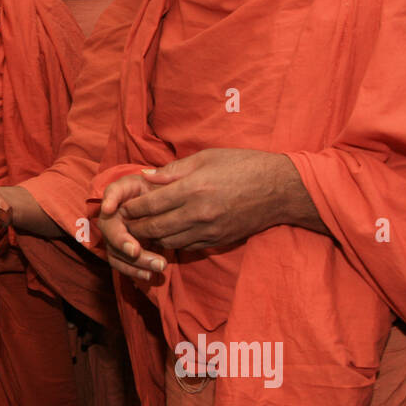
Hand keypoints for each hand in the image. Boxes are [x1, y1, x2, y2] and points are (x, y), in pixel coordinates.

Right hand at [98, 173, 168, 281]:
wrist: (168, 209)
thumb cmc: (166, 192)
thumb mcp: (168, 181)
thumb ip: (163, 176)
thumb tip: (149, 175)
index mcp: (125, 192)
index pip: (113, 191)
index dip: (109, 199)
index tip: (108, 208)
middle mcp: (114, 213)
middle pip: (110, 228)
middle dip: (121, 240)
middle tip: (136, 250)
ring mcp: (116, 234)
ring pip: (115, 250)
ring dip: (133, 261)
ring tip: (159, 265)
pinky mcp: (123, 250)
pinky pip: (122, 263)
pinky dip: (134, 271)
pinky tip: (150, 275)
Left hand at [107, 148, 321, 253]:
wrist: (281, 189)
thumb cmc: (244, 165)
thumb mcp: (207, 158)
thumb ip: (173, 171)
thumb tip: (146, 177)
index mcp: (193, 189)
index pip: (151, 204)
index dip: (133, 208)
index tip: (123, 208)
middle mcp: (199, 213)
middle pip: (155, 228)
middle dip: (136, 228)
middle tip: (124, 225)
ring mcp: (210, 230)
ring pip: (169, 241)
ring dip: (152, 238)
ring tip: (141, 232)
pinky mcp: (219, 240)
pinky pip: (188, 247)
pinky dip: (173, 243)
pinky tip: (166, 237)